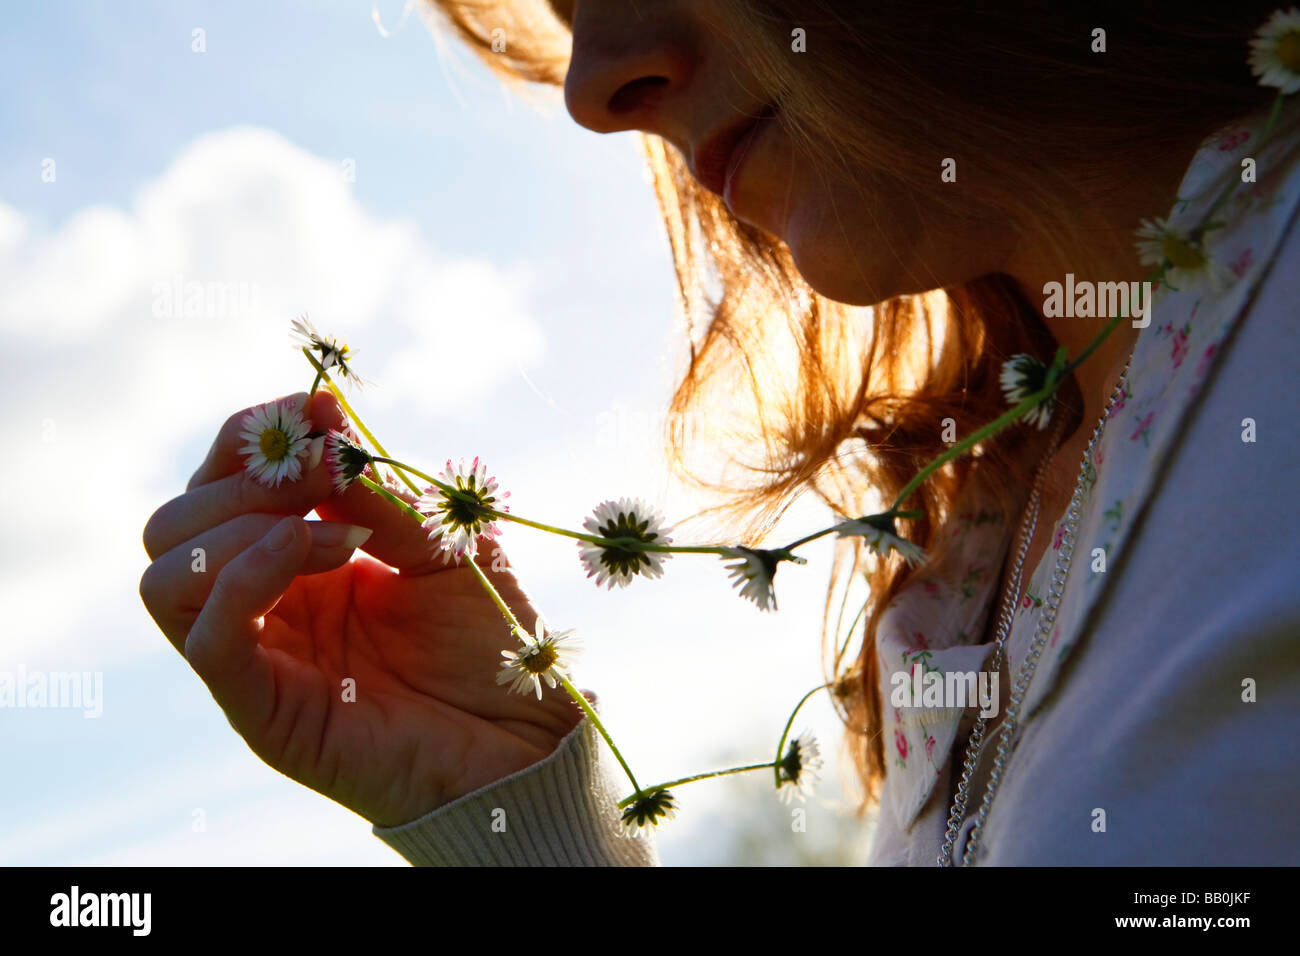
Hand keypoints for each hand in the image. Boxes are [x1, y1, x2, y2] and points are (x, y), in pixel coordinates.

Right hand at [139, 390, 583, 826]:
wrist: (522, 733)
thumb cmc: (488, 641)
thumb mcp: (439, 542)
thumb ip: (376, 492)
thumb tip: (320, 420)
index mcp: (296, 559)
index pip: (222, 483)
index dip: (256, 435)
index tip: (320, 407)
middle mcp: (263, 604)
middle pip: (177, 524)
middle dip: (246, 478)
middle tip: (328, 470)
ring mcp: (257, 657)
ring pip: (167, 576)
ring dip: (240, 525)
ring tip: (336, 531)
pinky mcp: (263, 710)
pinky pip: (207, 638)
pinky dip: (244, 576)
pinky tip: (309, 546)